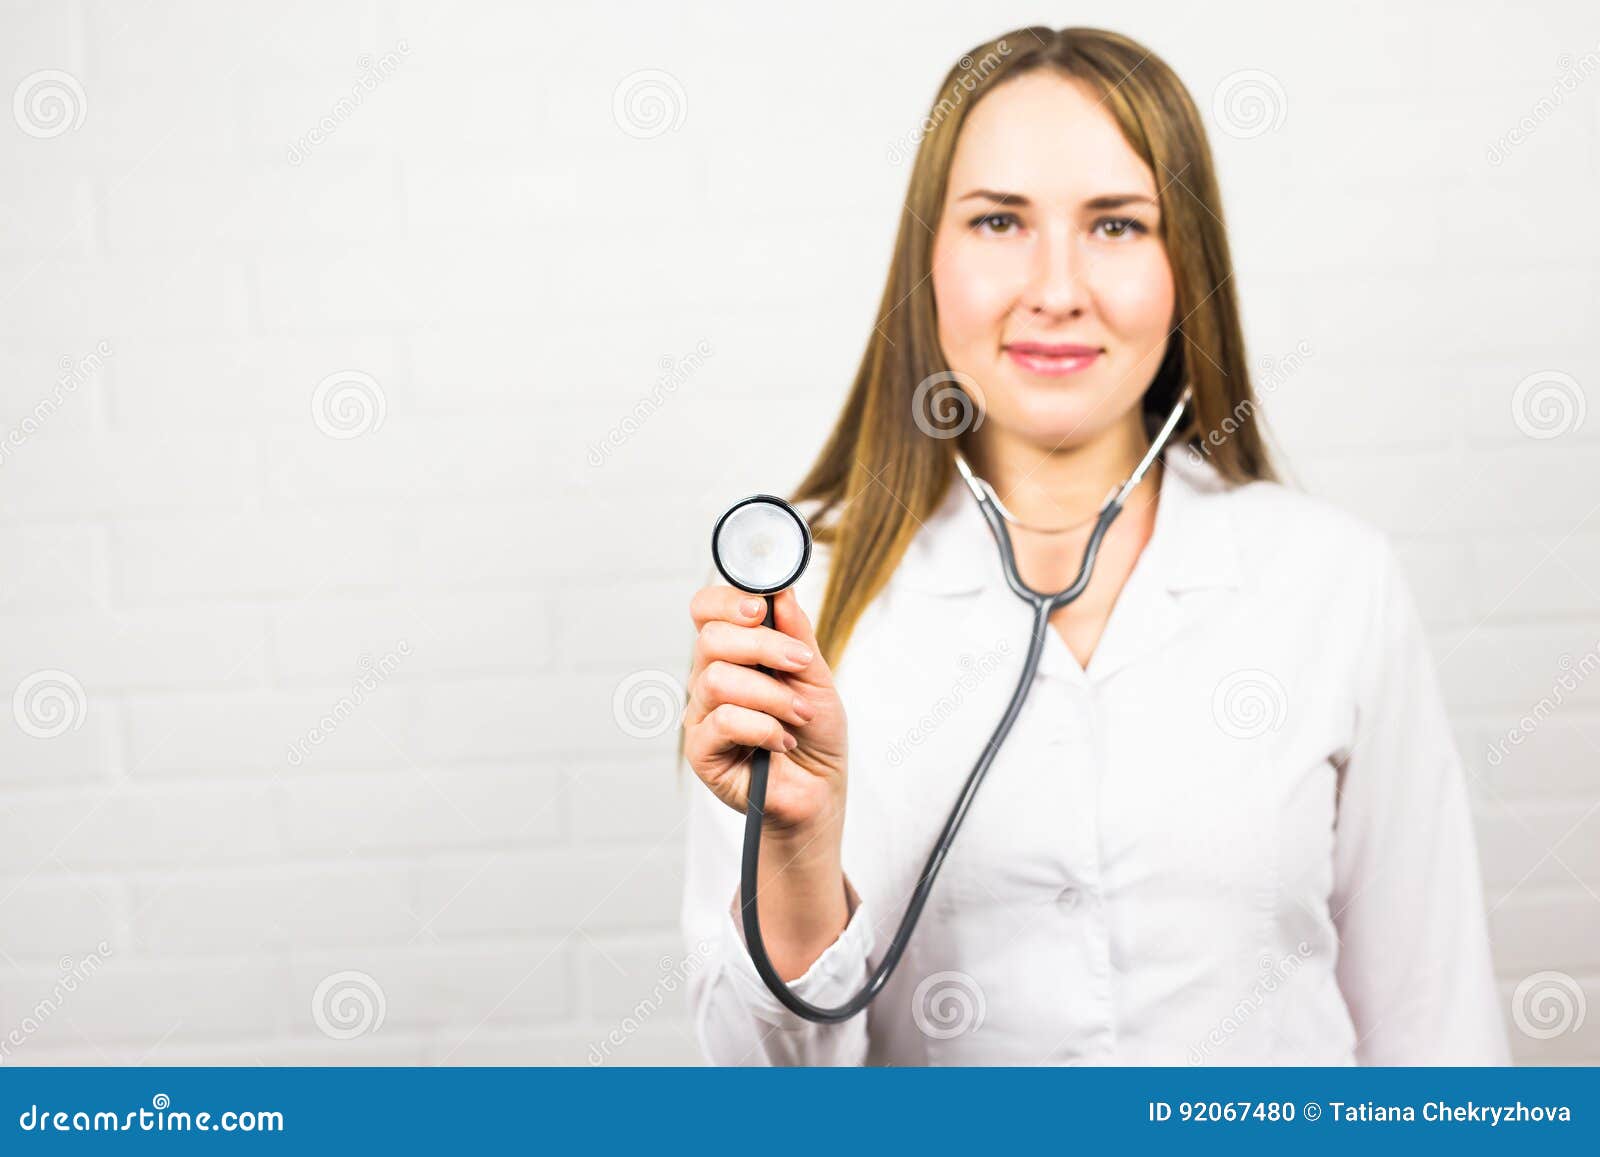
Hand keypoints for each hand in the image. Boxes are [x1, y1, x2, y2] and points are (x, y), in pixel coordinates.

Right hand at [682, 584, 847, 840]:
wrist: (820, 791)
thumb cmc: (815, 734)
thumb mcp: (815, 676)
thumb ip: (796, 635)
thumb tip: (782, 592)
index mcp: (732, 654)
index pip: (706, 610)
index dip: (726, 601)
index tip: (762, 608)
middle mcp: (708, 680)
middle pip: (711, 639)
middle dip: (765, 647)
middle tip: (801, 665)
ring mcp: (701, 716)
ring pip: (717, 680)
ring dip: (771, 696)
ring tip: (799, 715)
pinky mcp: (701, 752)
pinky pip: (724, 722)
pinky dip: (764, 728)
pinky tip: (782, 742)